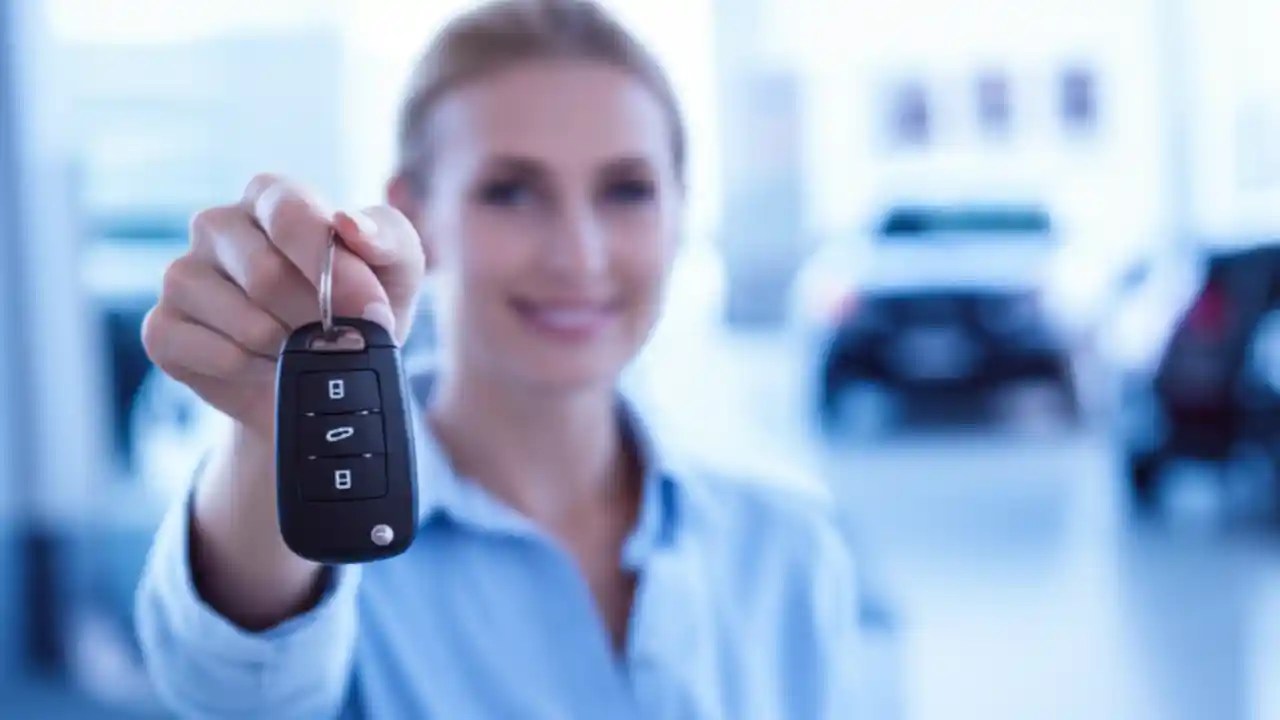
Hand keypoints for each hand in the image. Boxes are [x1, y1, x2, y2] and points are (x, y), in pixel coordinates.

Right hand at [142, 173, 425, 440]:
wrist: (329, 380)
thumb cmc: (365, 307)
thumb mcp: (399, 267)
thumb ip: (386, 237)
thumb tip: (348, 223)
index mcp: (271, 196)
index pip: (289, 211)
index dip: (331, 266)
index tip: (368, 308)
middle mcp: (218, 225)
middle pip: (265, 274)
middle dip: (316, 320)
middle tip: (337, 338)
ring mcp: (182, 274)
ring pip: (239, 320)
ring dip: (287, 350)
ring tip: (301, 350)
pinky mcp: (162, 327)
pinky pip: (207, 354)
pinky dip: (251, 372)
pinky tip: (266, 367)